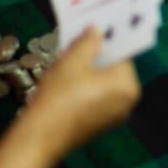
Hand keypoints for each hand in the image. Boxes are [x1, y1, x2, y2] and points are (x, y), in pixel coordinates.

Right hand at [28, 28, 140, 159]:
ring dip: (88, 73)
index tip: (92, 31)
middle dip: (95, 57)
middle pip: (112, 69)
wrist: (39, 137)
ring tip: (67, 64)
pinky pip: (97, 98)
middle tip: (75, 46)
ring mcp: (115, 115)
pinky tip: (66, 85)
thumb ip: (89, 42)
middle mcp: (128, 101)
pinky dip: (86, 89)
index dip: (105, 41)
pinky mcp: (100, 125)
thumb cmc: (59, 96)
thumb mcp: (73, 61)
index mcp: (128, 85)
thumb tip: (97, 30)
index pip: (121, 54)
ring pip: (103, 84)